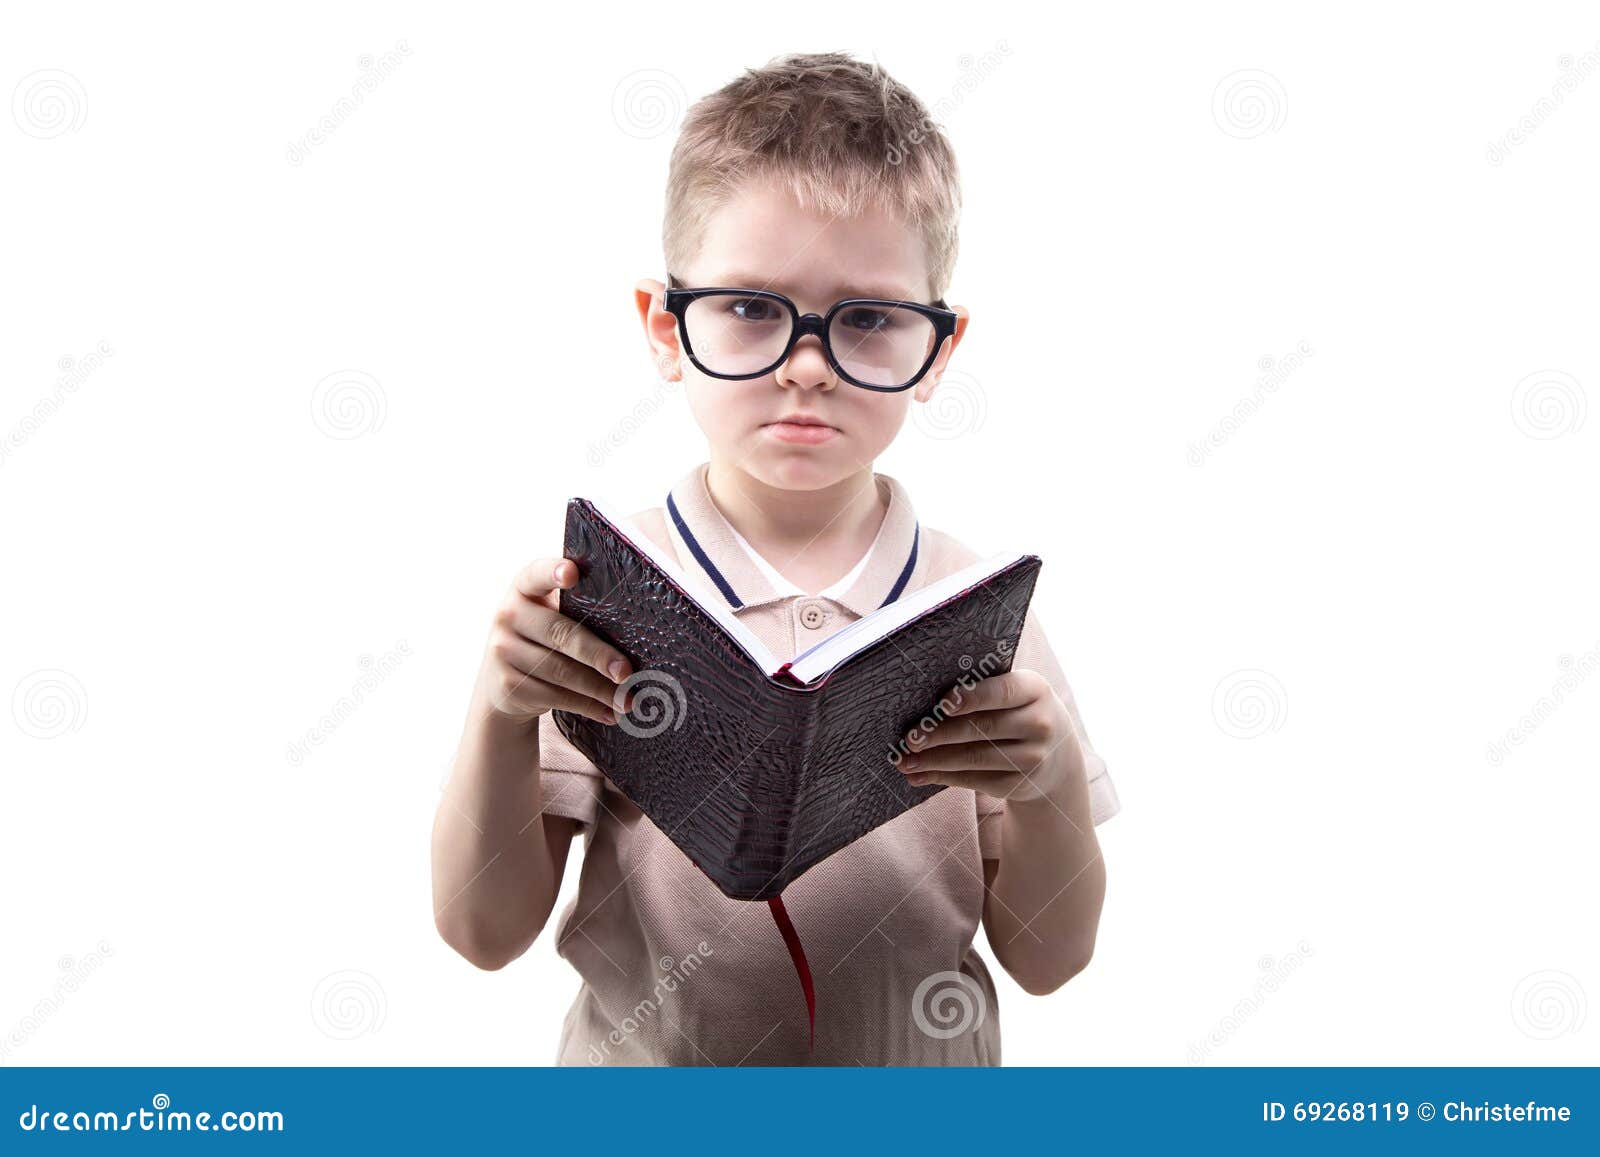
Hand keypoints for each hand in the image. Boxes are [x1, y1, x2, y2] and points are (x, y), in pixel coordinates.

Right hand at [475, 557, 633, 730]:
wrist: (501, 684)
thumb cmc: (544, 641)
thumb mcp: (550, 617)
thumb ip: (577, 613)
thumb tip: (634, 639)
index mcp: (524, 589)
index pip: (536, 574)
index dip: (553, 571)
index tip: (572, 573)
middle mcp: (508, 615)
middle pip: (561, 633)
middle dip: (599, 655)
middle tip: (627, 671)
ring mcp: (502, 651)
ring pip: (561, 671)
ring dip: (600, 689)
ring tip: (627, 699)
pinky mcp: (507, 685)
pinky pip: (555, 697)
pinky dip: (588, 706)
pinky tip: (609, 712)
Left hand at [891, 669, 1083, 804]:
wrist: (1056, 753)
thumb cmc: (1018, 710)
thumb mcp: (1015, 694)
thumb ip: (982, 690)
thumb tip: (924, 701)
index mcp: (1035, 690)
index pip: (1002, 691)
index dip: (972, 697)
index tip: (943, 703)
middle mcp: (1039, 724)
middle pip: (982, 728)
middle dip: (940, 734)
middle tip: (909, 738)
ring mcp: (1032, 758)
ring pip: (974, 758)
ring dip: (934, 760)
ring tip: (904, 761)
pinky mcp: (1019, 785)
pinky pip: (975, 780)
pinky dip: (943, 777)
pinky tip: (919, 776)